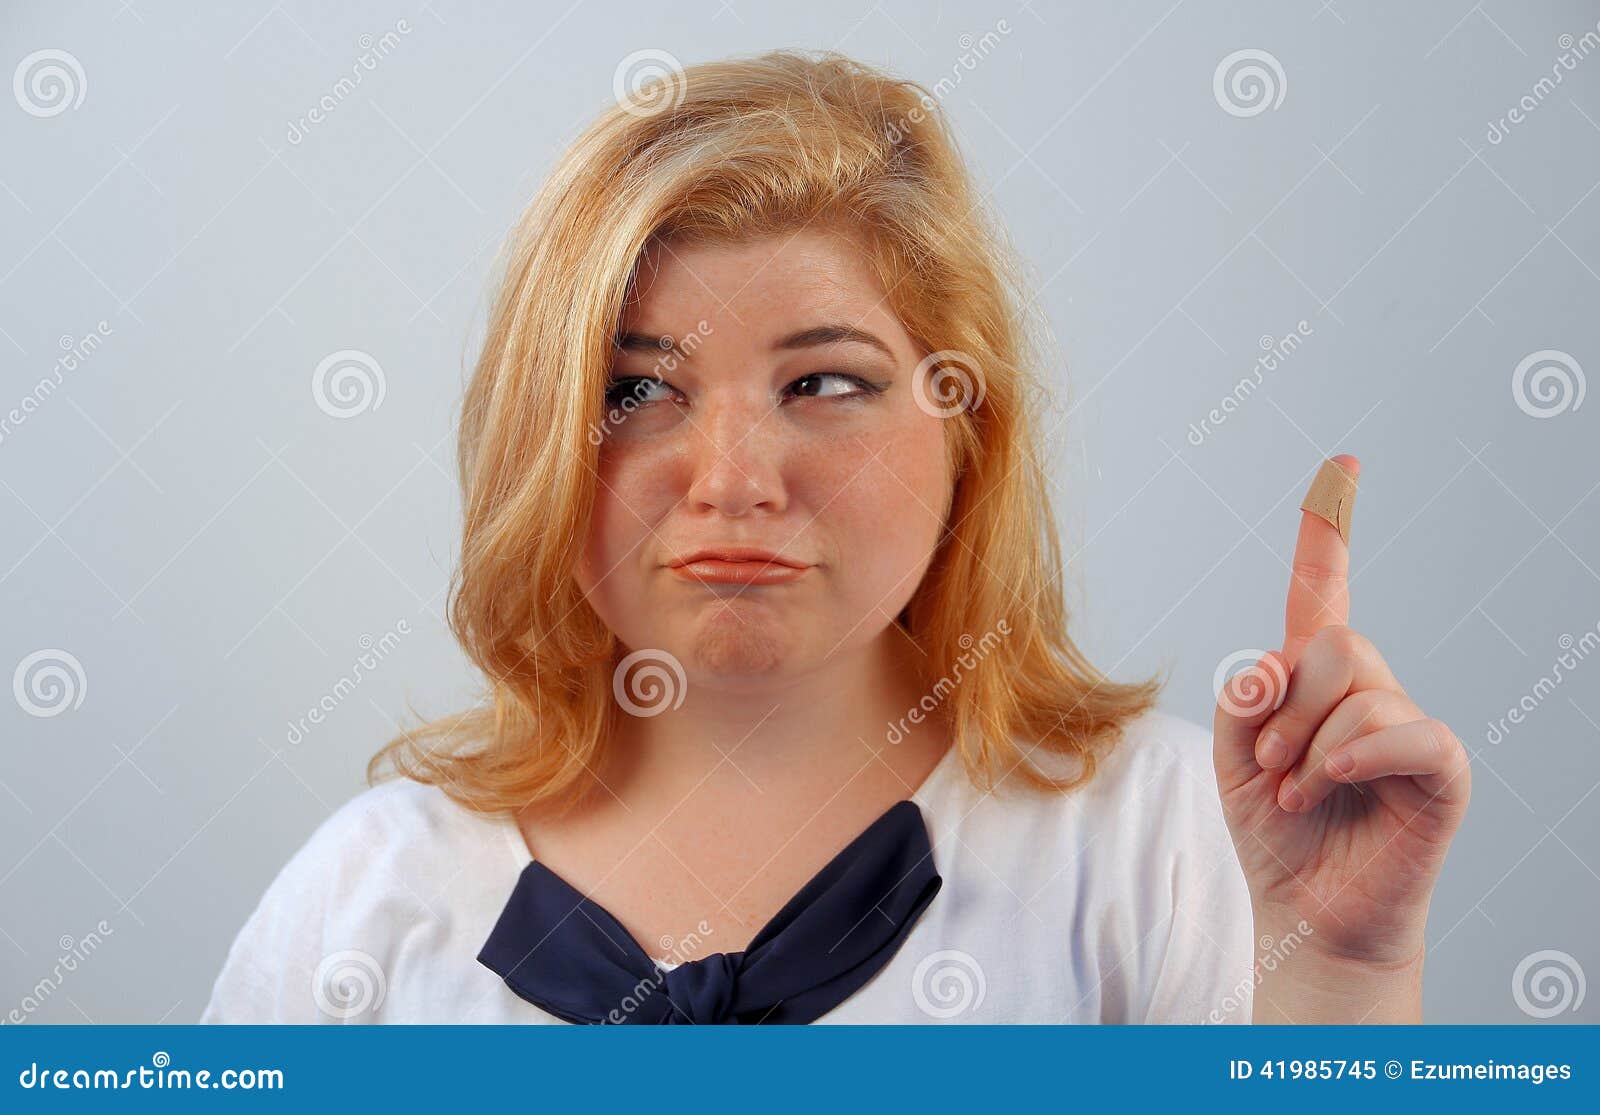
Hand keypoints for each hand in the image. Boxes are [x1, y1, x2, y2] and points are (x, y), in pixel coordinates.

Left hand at [1212, 455, 1470, 1017]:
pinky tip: (1333, 783)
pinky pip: (1406, 731)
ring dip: (1308, 744)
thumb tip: (1268, 664)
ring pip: (1360, 685)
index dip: (1329, 531)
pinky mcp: (1440, 769)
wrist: (1308, 913)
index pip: (1324, 592)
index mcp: (1314, 681)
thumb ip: (1243, 701)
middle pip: (1336, 643)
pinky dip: (1354, 754)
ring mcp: (1408, 727)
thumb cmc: (1277, 834)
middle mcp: (1368, 693)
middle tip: (1269, 763)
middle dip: (1287, 703)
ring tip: (1295, 792)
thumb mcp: (1233, 760)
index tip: (1340, 466)